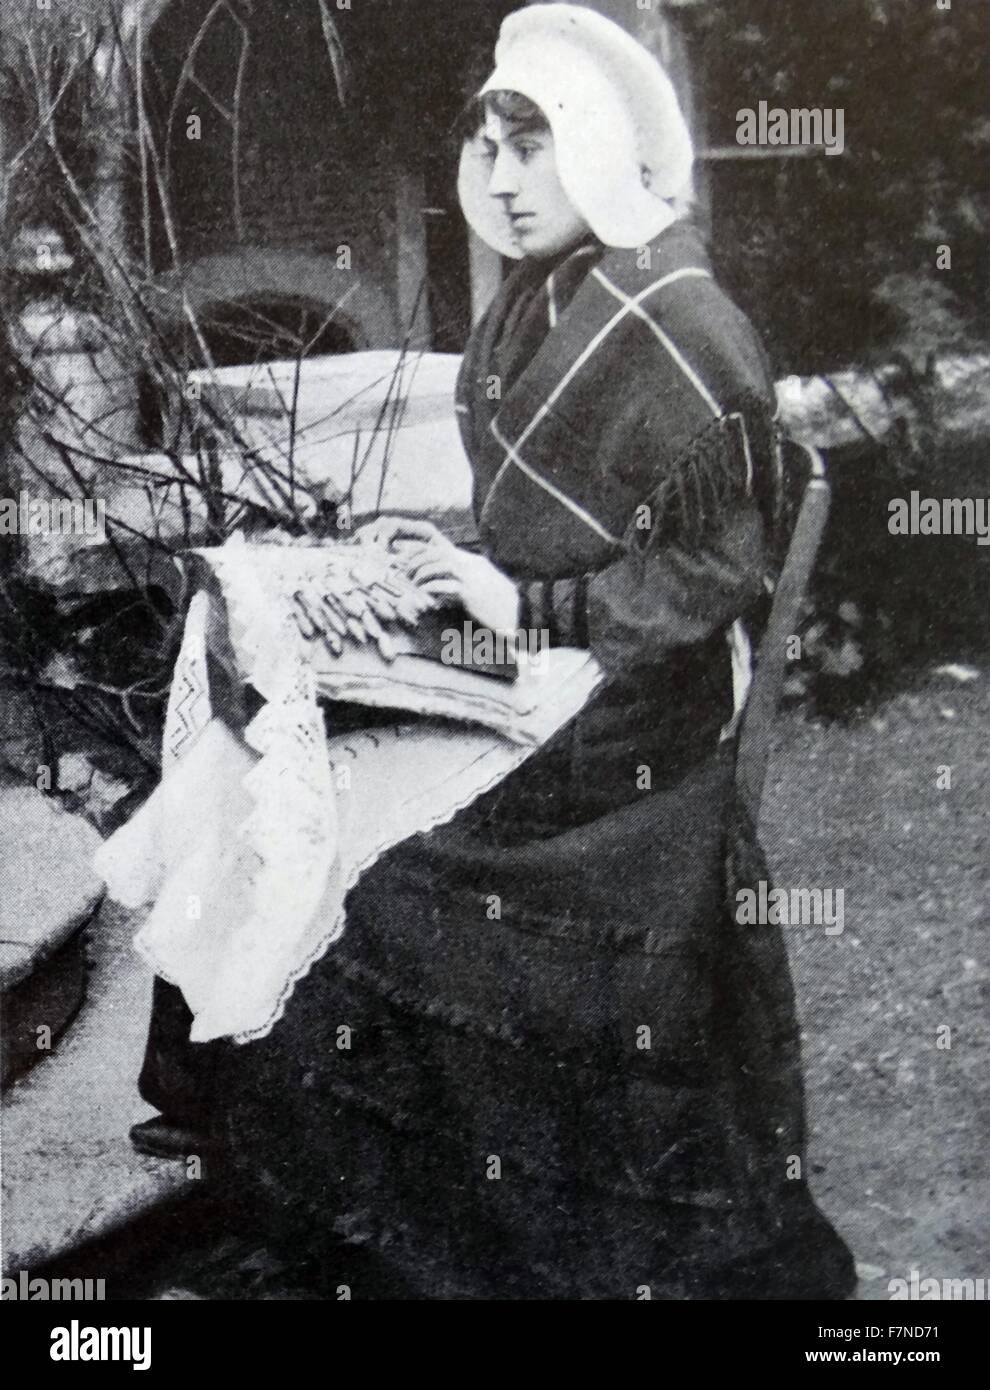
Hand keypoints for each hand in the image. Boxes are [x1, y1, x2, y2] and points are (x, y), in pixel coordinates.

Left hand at [360, 518, 518, 635]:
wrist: (519, 612)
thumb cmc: (496, 603)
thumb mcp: (475, 586)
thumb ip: (457, 582)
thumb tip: (438, 590)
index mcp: (466, 560)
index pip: (437, 543)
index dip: (416, 544)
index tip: (399, 551)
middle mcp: (467, 563)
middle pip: (434, 551)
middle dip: (414, 558)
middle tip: (404, 570)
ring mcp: (470, 577)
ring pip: (438, 563)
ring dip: (421, 572)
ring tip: (414, 582)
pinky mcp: (471, 592)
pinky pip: (446, 585)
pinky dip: (432, 588)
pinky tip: (426, 595)